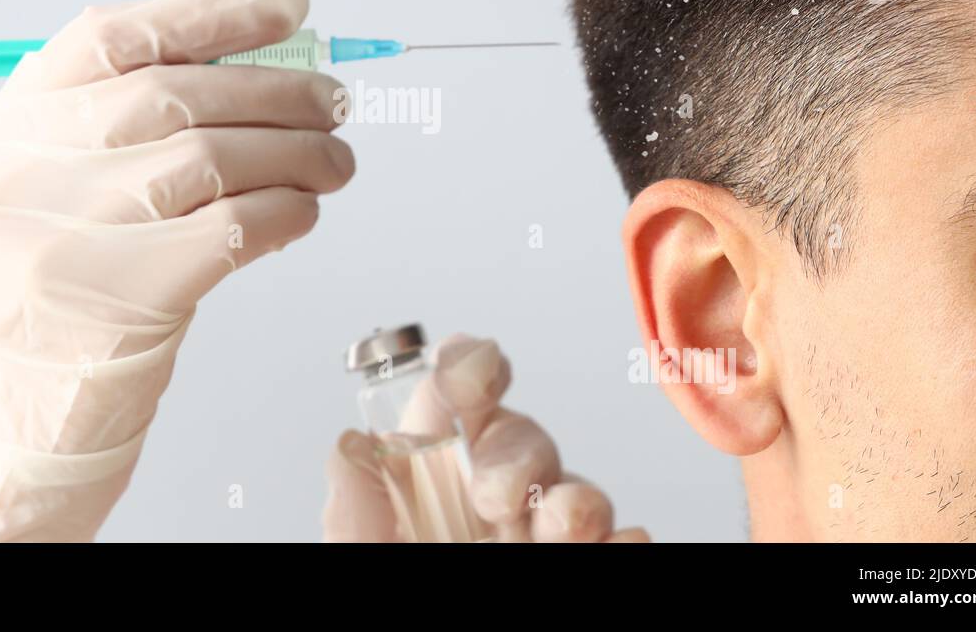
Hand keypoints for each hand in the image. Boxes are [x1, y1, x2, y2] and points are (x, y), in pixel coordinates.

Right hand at [0, 0, 354, 540]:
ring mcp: (64, 237)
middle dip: (276, 90)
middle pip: (175, 94)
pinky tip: (304, 211)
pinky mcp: (120, 299)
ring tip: (336, 162)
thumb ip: (113, 131)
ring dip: (297, 152)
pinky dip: (286, 210)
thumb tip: (252, 71)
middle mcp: (19, 174)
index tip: (288, 6)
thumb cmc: (40, 305)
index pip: (111, 36)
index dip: (211, 11)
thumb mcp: (39, 195)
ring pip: (211, 156)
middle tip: (335, 103)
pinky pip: (232, 227)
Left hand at [323, 335, 649, 542]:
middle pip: (524, 437)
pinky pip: (626, 541)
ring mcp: (545, 542)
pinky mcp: (589, 566)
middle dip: (518, 448)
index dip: (469, 369)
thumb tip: (349, 443)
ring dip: (576, 498)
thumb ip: (358, 508)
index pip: (457, 400)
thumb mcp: (368, 559)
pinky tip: (614, 547)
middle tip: (495, 493)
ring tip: (558, 528)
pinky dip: (626, 541)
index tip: (473, 371)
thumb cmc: (405, 617)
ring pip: (579, 492)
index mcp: (433, 484)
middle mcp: (494, 505)